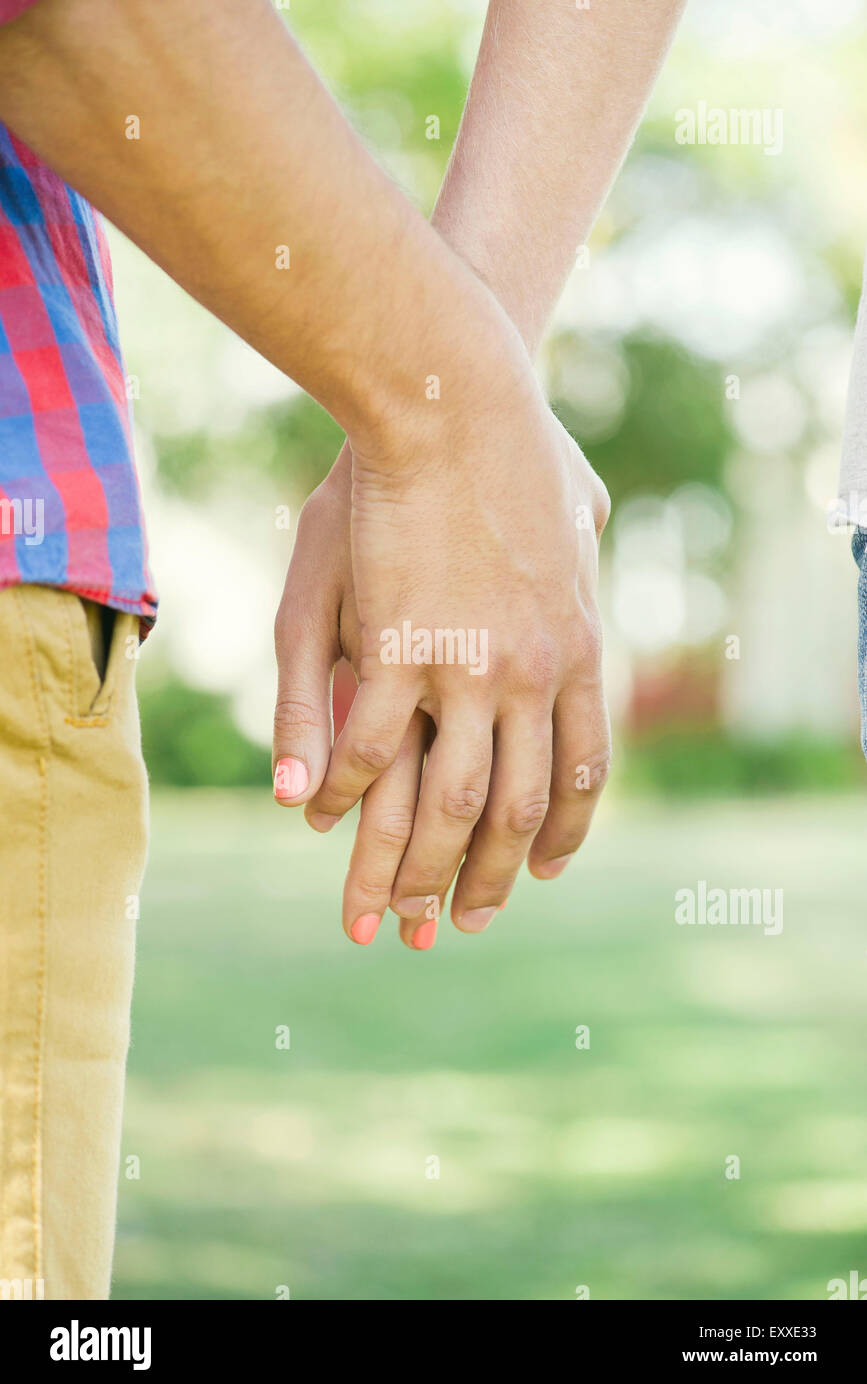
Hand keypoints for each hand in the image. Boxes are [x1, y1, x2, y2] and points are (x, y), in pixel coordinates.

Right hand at [274, 363, 611, 946]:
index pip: (580, 774)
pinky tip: (321, 820)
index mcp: (581, 652)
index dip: (558, 833)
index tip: (539, 872)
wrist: (459, 403)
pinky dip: (342, 791)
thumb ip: (585, 539)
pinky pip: (370, 745)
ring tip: (385, 918)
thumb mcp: (578, 503)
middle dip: (482, 881)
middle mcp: (534, 676)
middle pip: (511, 808)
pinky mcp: (397, 649)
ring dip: (409, 869)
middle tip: (458, 928)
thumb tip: (598, 528)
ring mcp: (468, 669)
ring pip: (442, 801)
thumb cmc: (516, 444)